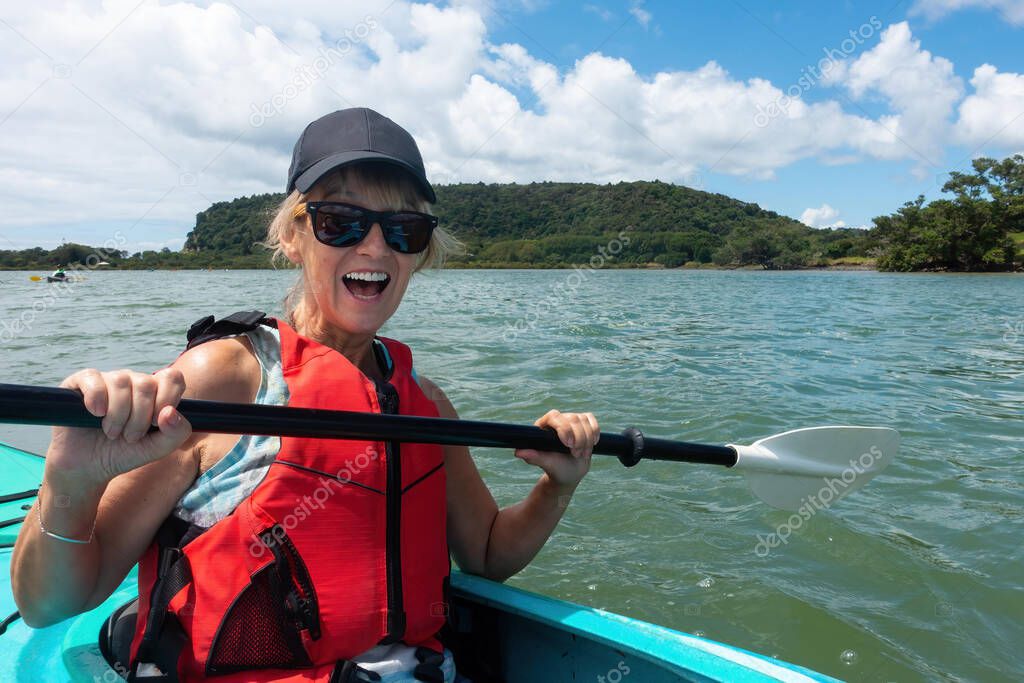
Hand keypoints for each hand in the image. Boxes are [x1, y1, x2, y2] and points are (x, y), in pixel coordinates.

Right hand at [46, 368, 192, 489]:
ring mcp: (107, 379)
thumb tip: (171, 411)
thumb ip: (177, 433)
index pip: (172, 378)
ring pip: (121, 381)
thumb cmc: (125, 453)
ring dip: (118, 415)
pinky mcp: (81, 382)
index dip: (167, 399)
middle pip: (146, 384)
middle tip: (129, 437)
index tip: (155, 424)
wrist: (88, 467)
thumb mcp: (157, 449)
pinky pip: (93, 378)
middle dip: (139, 418)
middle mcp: (133, 381)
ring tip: (112, 433)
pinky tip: (95, 414)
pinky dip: (96, 398)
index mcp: (155, 391)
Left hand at [514, 410, 598, 489]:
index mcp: (544, 426)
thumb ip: (533, 456)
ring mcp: (572, 420)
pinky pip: (592, 422)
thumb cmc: (555, 468)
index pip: (554, 416)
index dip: (563, 427)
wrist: (569, 472)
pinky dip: (594, 433)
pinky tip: (592, 444)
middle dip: (578, 438)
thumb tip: (518, 452)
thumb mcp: (545, 463)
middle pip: (572, 418)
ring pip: (584, 421)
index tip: (568, 444)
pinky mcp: (584, 423)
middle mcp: (558, 420)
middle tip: (575, 454)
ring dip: (586, 440)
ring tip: (580, 454)